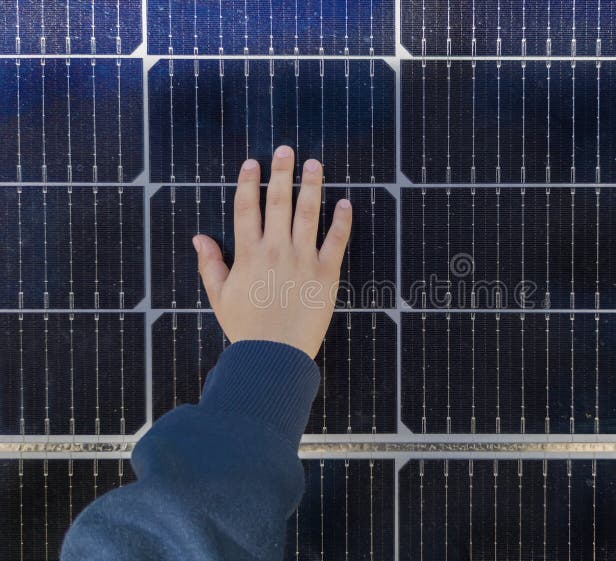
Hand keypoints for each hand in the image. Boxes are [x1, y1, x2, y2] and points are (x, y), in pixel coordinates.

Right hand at [192, 146, 351, 358]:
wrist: (274, 355)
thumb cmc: (246, 328)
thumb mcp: (219, 296)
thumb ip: (210, 264)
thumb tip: (199, 236)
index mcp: (248, 254)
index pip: (247, 208)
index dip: (249, 182)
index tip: (252, 163)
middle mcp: (276, 250)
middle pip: (279, 202)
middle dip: (281, 172)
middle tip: (286, 149)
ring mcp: (303, 259)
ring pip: (308, 213)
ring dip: (312, 185)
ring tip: (314, 163)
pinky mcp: (327, 273)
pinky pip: (336, 240)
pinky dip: (342, 221)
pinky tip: (345, 202)